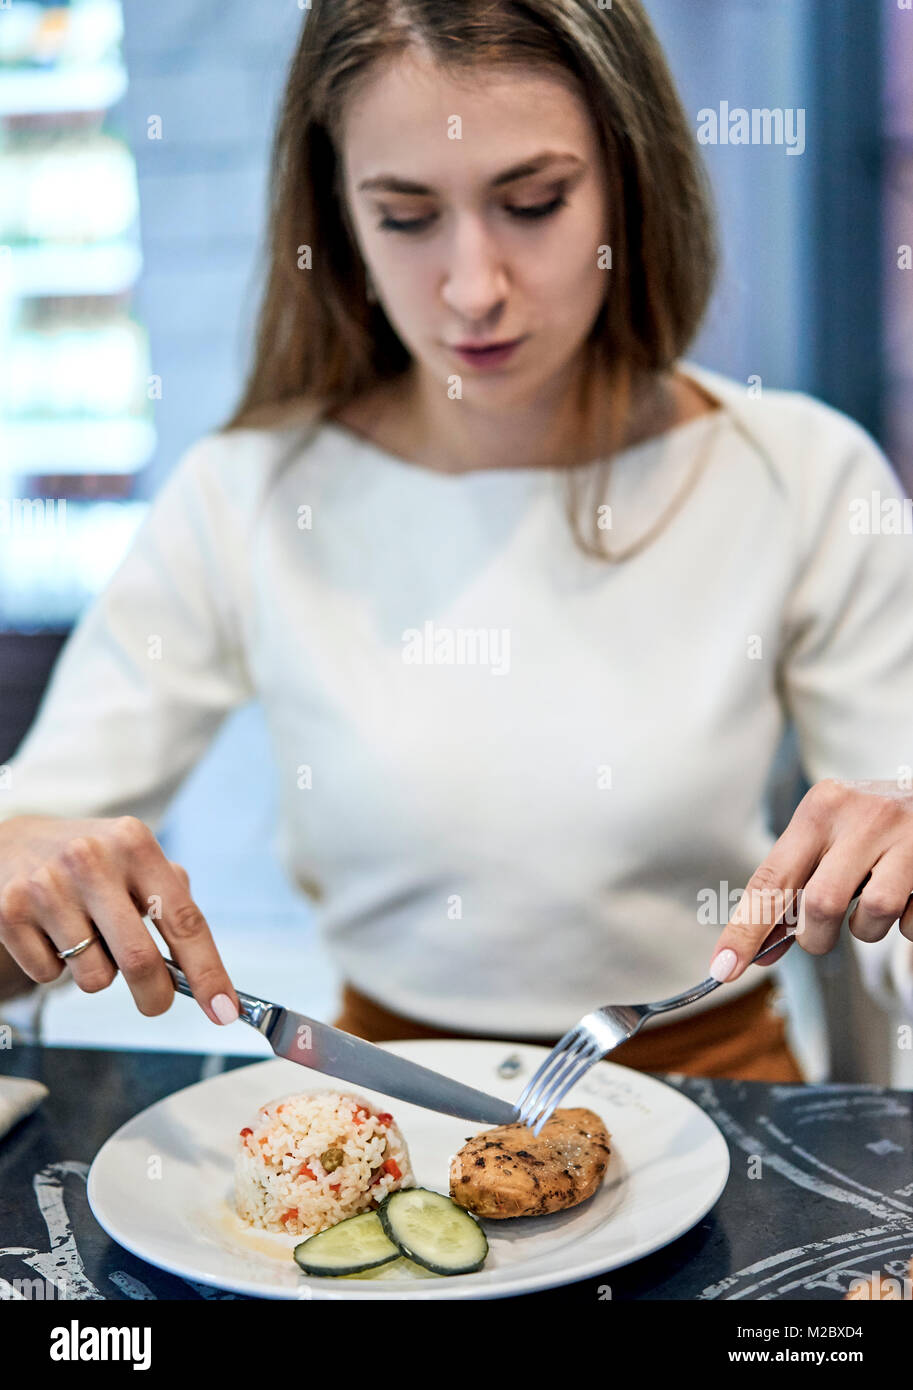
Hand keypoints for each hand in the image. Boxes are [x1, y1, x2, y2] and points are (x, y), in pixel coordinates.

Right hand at [0, 814, 238, 1022]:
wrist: (10, 843)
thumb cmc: (89, 859)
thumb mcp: (134, 857)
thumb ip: (171, 897)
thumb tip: (200, 968)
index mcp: (135, 843)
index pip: (184, 919)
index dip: (208, 972)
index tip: (225, 1010)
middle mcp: (91, 860)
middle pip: (138, 960)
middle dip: (155, 997)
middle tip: (156, 1003)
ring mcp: (48, 886)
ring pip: (93, 976)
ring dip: (98, 973)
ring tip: (85, 938)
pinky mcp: (10, 912)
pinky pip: (50, 976)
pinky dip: (57, 967)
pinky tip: (52, 934)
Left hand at [707, 779, 912, 982]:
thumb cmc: (871, 826)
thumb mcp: (828, 840)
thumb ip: (794, 890)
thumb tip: (760, 952)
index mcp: (819, 809)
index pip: (771, 880)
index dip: (746, 930)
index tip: (725, 967)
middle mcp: (860, 816)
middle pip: (820, 903)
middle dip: (815, 937)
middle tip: (821, 934)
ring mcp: (904, 835)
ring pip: (872, 914)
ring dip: (864, 929)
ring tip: (872, 904)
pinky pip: (911, 922)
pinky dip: (905, 924)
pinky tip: (906, 896)